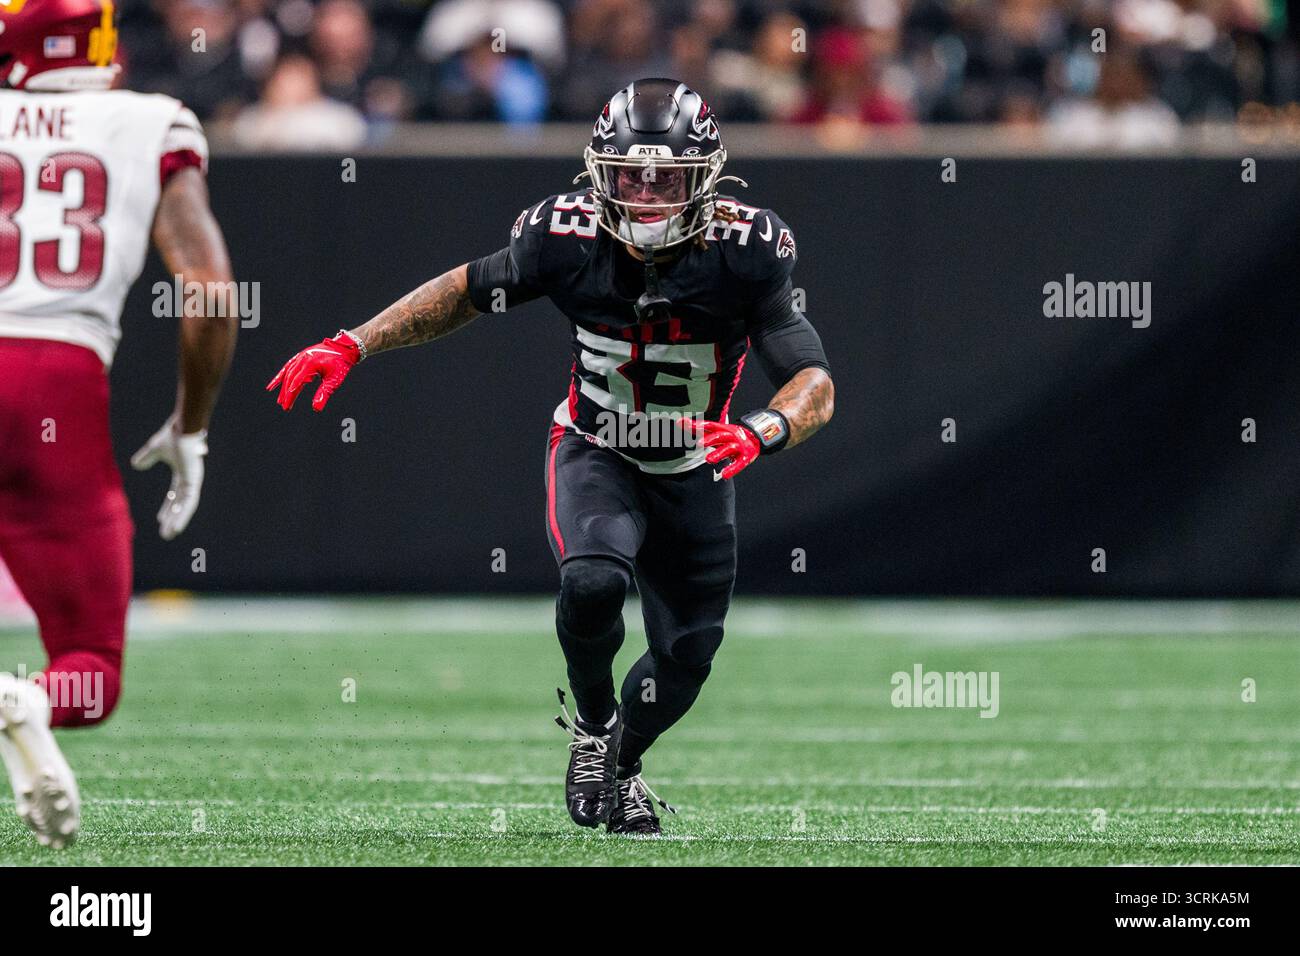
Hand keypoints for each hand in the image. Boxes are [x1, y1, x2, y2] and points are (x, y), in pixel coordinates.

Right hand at [130, 414, 207, 539]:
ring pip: (185, 507)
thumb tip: (135, 465)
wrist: (183, 427)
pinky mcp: (194, 482)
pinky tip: (177, 527)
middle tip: (166, 534)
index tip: (161, 520)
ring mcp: (193, 481)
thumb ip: (146, 458)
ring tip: (170, 535)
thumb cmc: (172, 435)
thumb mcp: (154, 449)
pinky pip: (189, 503)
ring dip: (177, 521)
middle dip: (173, 518)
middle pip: (179, 504)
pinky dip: (182, 515)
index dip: (168, 508)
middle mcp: (188, 479)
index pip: (174, 496)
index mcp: (181, 474)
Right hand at [267, 332, 360, 410]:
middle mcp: (303, 358)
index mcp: (310, 363)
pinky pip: (288, 367)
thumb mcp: (334, 380)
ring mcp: (301, 356)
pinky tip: (275, 384)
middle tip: (284, 407)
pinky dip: (281, 375)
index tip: (287, 405)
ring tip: (279, 400)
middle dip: (286, 393)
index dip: (291, 394)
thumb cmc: (340, 364)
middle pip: (290, 378)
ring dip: (282, 387)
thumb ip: (324, 393)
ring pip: (288, 372)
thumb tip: (316, 409)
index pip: (297, 381)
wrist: (343, 348)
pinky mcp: (301, 357)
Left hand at [683, 419, 761, 479]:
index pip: (710, 425)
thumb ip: (697, 427)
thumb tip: (679, 422)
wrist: (755, 437)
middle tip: (700, 443)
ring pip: (728, 449)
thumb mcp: (715, 430)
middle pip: (720, 436)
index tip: (687, 425)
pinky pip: (739, 464)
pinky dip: (732, 469)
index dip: (699, 425)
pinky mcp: (745, 457)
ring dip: (719, 454)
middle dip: (710, 439)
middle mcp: (730, 436)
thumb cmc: (730, 435)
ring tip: (709, 460)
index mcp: (722, 429)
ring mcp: (738, 446)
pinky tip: (724, 475)